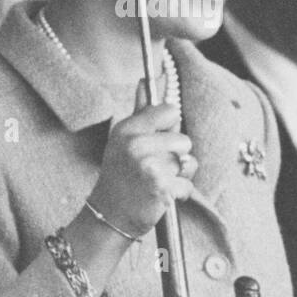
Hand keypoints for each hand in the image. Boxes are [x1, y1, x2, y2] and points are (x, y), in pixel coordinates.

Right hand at [85, 81, 196, 237]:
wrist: (108, 216)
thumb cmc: (120, 176)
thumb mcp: (122, 140)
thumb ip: (141, 112)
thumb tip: (146, 80)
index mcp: (128, 129)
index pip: (170, 110)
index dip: (170, 126)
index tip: (158, 139)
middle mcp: (136, 144)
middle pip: (184, 139)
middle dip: (176, 155)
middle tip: (154, 167)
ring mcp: (148, 166)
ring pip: (188, 163)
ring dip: (179, 175)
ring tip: (156, 181)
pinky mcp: (161, 188)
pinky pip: (187, 185)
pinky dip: (179, 193)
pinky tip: (159, 196)